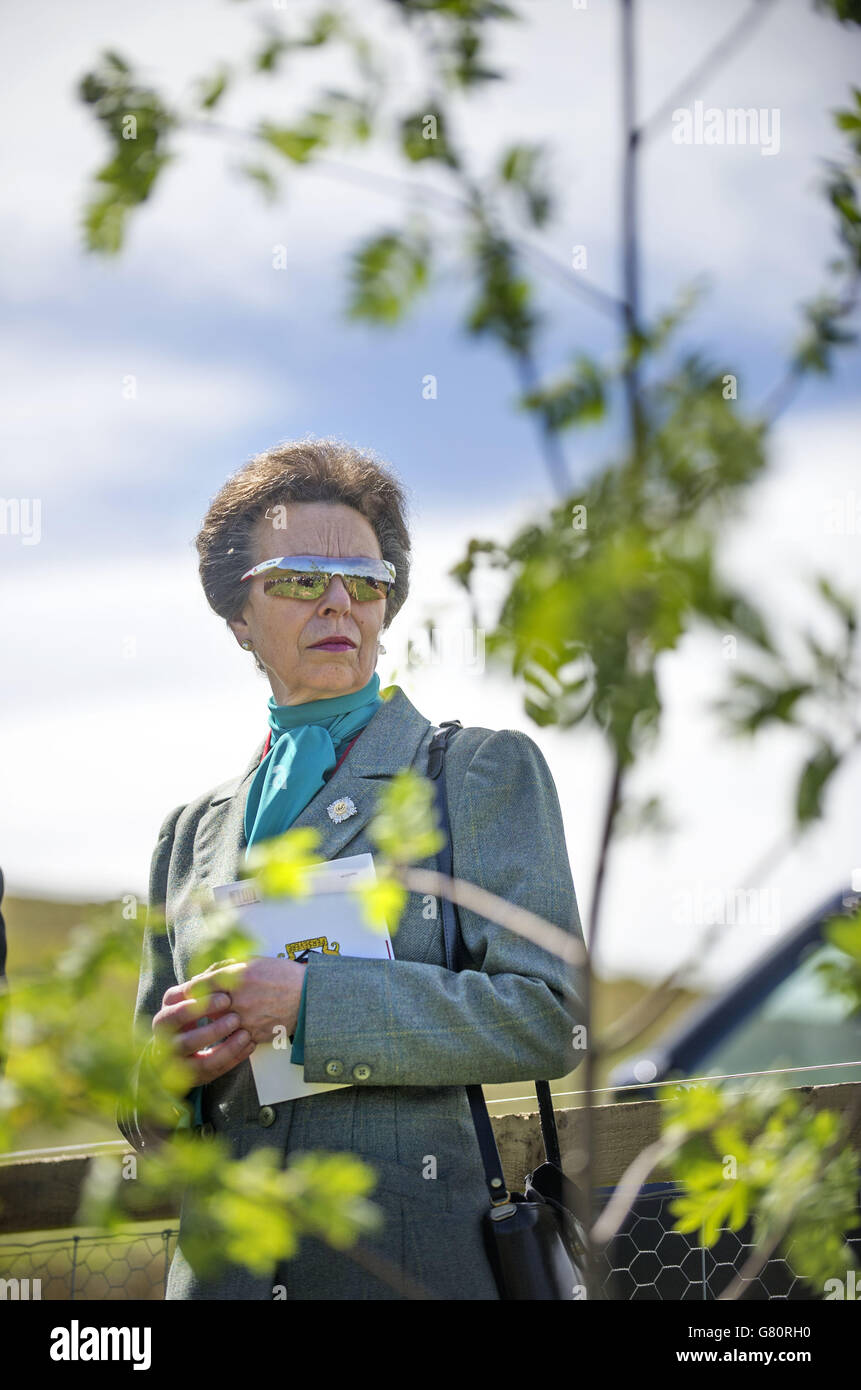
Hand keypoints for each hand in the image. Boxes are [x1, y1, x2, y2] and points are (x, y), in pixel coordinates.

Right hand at [152, 977, 254, 1087]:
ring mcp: (177, 1061)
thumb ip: (204, 986)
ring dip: (224, 1046)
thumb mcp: (192, 1000)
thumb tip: (226, 966)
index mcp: (165, 1016)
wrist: (177, 1051)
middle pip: (185, 1037)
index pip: (175, 1006)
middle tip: (235, 1017)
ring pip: (199, 1058)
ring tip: (245, 1034)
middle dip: (212, 1028)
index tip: (226, 996)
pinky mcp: (192, 1077)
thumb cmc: (192, 1015)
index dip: (200, 1002)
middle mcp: (164, 1040)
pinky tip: (249, 1045)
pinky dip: (233, 1058)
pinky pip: (213, 1070)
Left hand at [183, 957, 306, 1046]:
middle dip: (204, 1007)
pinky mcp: (255, 1034)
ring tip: (227, 1016)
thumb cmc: (282, 974)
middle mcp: (239, 998)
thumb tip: (201, 976)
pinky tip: (241, 1026)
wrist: (309, 995)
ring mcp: (246, 1019)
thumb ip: (226, 965)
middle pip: (206, 1008)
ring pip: (219, 1025)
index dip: (192, 990)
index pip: (201, 985)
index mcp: (238, 976)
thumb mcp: (254, 960)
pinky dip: (234, 1033)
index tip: (190, 993)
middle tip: (205, 1006)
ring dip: (219, 1021)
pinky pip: (235, 1038)